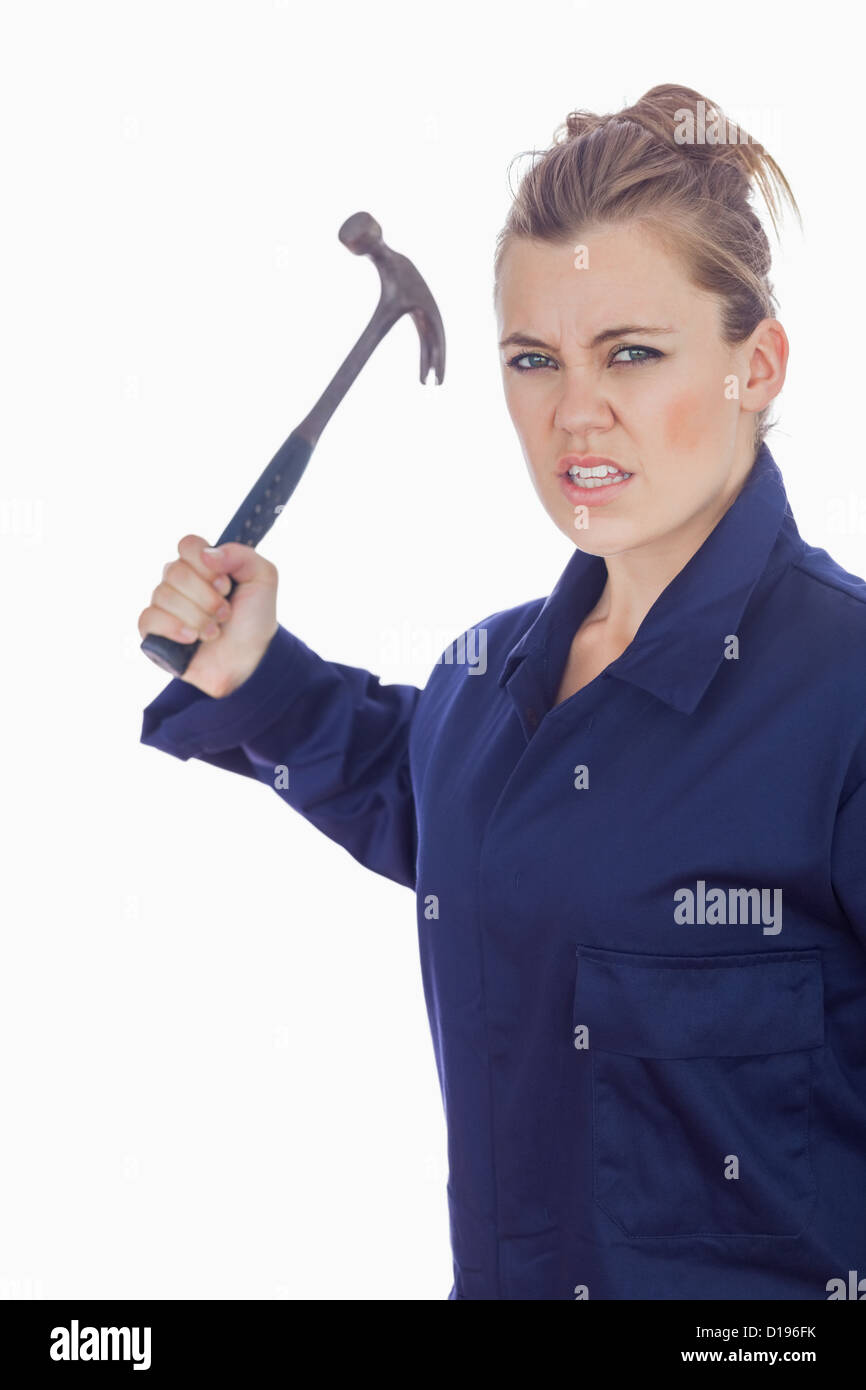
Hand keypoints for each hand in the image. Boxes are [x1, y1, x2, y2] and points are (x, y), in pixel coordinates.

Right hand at [138, 535, 278, 697]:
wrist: (250, 661)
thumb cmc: (254, 619)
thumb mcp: (263, 578)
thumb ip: (241, 555)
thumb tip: (207, 554)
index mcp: (202, 565)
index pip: (188, 545)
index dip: (206, 565)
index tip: (226, 585)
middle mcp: (179, 582)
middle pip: (175, 571)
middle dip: (206, 597)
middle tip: (225, 613)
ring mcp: (165, 606)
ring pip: (163, 595)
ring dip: (197, 617)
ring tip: (215, 632)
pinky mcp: (154, 631)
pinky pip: (148, 618)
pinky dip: (173, 628)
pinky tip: (191, 639)